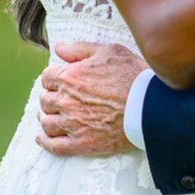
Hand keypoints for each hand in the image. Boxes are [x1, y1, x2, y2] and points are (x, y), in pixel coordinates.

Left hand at [36, 42, 146, 156]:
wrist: (150, 106)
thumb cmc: (132, 75)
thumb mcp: (108, 51)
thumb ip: (80, 49)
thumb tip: (59, 48)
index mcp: (70, 77)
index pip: (47, 77)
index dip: (53, 78)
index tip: (60, 81)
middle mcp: (66, 101)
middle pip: (45, 100)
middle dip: (50, 98)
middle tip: (58, 99)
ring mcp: (72, 124)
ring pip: (47, 123)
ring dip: (47, 118)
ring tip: (52, 117)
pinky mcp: (82, 144)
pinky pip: (55, 146)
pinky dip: (46, 142)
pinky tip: (44, 139)